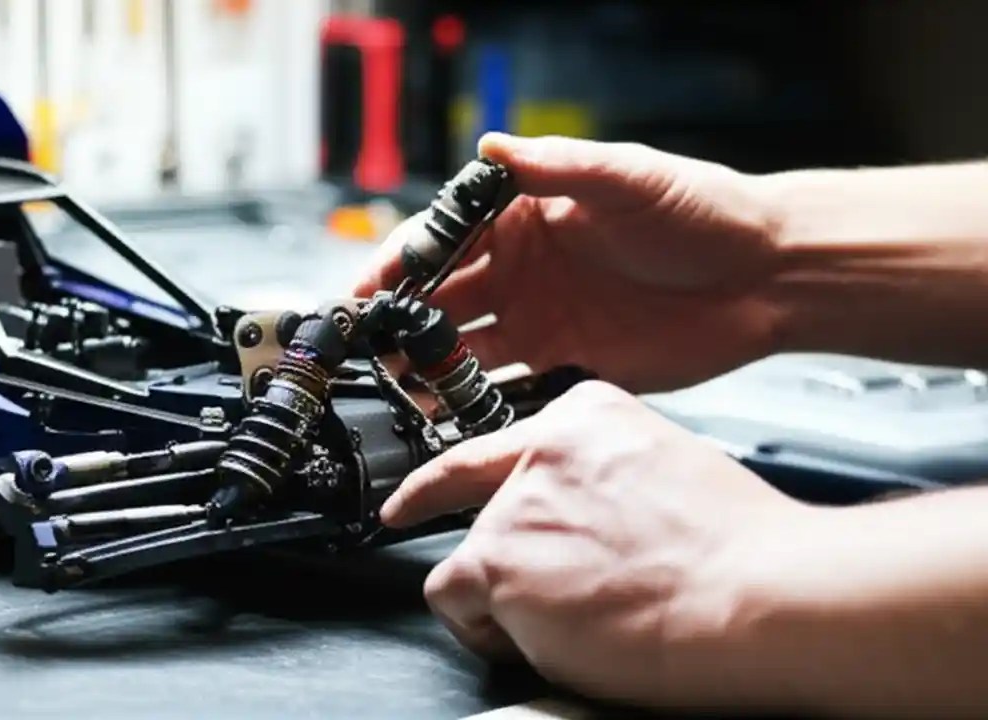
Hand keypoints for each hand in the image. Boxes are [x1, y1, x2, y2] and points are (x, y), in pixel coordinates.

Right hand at [355, 132, 786, 392]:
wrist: (765, 276)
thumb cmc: (701, 212)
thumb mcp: (626, 177)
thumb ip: (556, 168)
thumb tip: (491, 145)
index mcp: (525, 218)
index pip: (444, 238)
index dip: (399, 262)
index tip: (365, 289)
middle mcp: (522, 271)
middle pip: (440, 298)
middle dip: (398, 321)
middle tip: (366, 346)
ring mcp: (540, 321)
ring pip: (462, 347)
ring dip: (426, 364)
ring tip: (395, 384)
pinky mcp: (565, 367)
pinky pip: (505, 387)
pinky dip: (472, 399)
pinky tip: (446, 410)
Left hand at [384, 381, 811, 710]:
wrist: (763, 595)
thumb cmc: (742, 551)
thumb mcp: (670, 471)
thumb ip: (604, 481)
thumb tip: (583, 518)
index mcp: (587, 417)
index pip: (495, 447)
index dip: (443, 485)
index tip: (412, 502)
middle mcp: (540, 450)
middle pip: (485, 514)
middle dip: (514, 562)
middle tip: (548, 592)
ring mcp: (514, 504)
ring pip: (472, 565)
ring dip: (513, 603)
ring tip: (586, 622)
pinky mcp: (499, 561)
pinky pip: (454, 599)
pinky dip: (489, 630)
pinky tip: (553, 636)